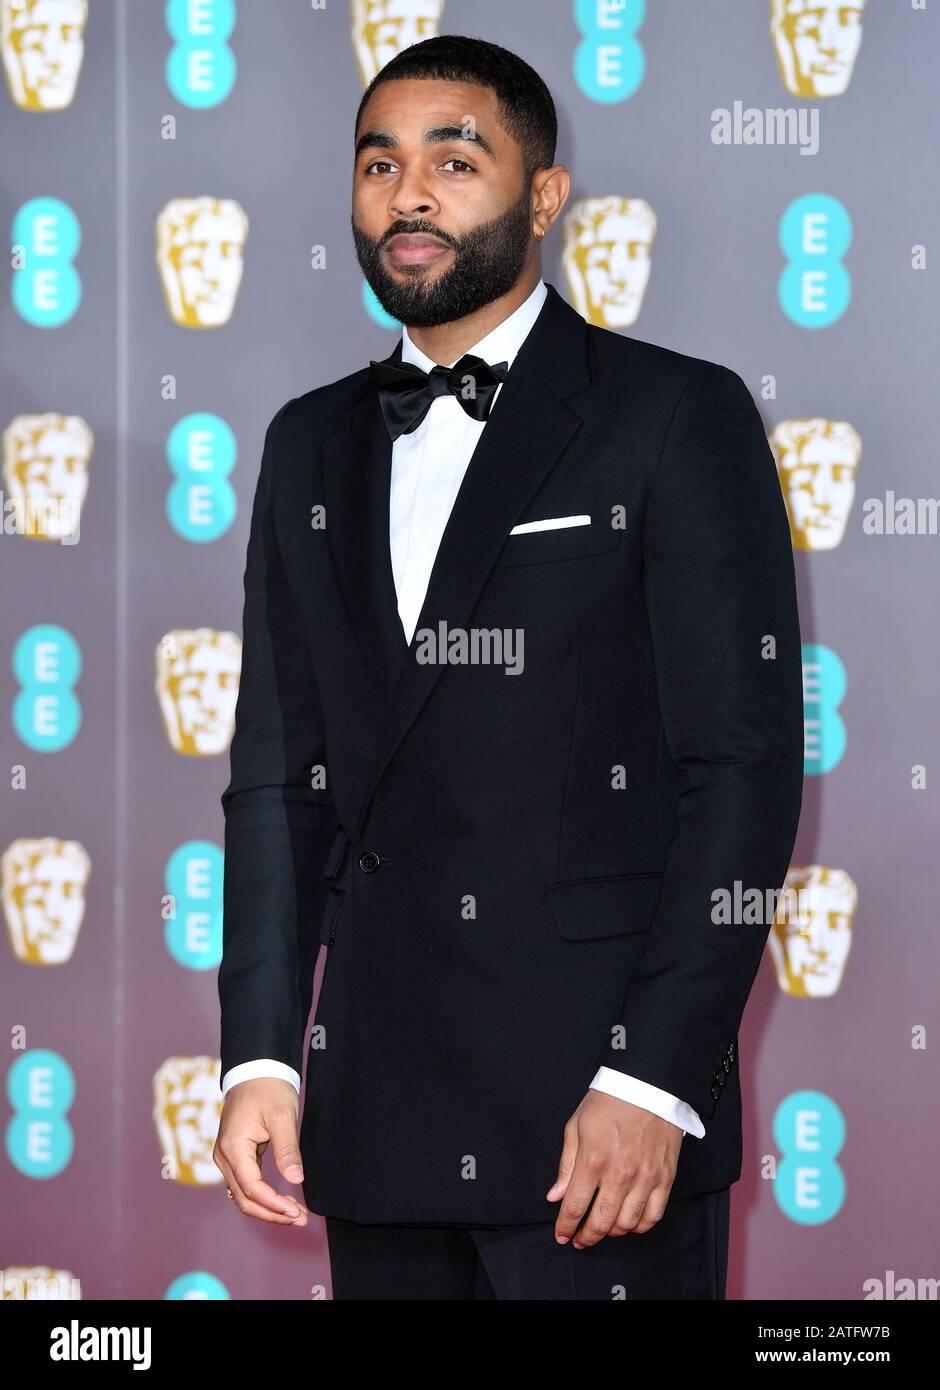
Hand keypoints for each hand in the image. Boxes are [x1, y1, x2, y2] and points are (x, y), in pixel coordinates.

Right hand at [213, 1078, 308, 1226]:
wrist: (255, 1071)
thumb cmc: (268, 1089)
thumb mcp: (282, 1116)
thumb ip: (287, 1149)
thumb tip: (296, 1179)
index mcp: (233, 1147)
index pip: (251, 1187)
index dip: (273, 1204)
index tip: (296, 1212)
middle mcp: (224, 1156)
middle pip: (244, 1198)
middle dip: (272, 1213)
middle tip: (300, 1219)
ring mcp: (226, 1157)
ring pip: (243, 1195)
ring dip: (267, 1208)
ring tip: (294, 1215)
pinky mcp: (234, 1156)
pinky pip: (245, 1184)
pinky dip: (263, 1196)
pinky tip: (282, 1202)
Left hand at [547, 1090, 682, 1246]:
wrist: (647, 1085)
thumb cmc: (609, 1102)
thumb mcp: (576, 1126)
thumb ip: (566, 1165)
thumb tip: (555, 1196)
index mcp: (593, 1160)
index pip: (574, 1206)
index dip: (565, 1226)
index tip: (561, 1235)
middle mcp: (620, 1174)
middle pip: (600, 1222)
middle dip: (586, 1237)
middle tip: (579, 1239)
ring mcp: (645, 1178)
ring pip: (627, 1224)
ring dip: (612, 1233)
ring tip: (603, 1228)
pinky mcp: (665, 1178)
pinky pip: (653, 1216)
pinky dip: (640, 1226)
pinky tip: (629, 1222)